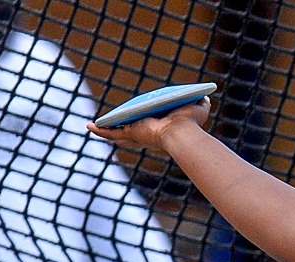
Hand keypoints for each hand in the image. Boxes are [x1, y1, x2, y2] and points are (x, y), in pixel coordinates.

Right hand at [86, 100, 211, 154]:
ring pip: (117, 132)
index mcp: (160, 126)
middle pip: (130, 130)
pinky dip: (101, 130)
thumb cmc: (191, 123)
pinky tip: (90, 127)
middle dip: (120, 129)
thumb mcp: (198, 108)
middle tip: (111, 125)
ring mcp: (137, 133)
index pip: (148, 123)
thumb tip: (204, 96)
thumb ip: (200, 101)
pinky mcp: (131, 133)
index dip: (141, 121)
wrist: (183, 132)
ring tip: (93, 127)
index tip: (136, 118)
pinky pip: (112, 132)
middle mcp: (147, 131)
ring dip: (106, 130)